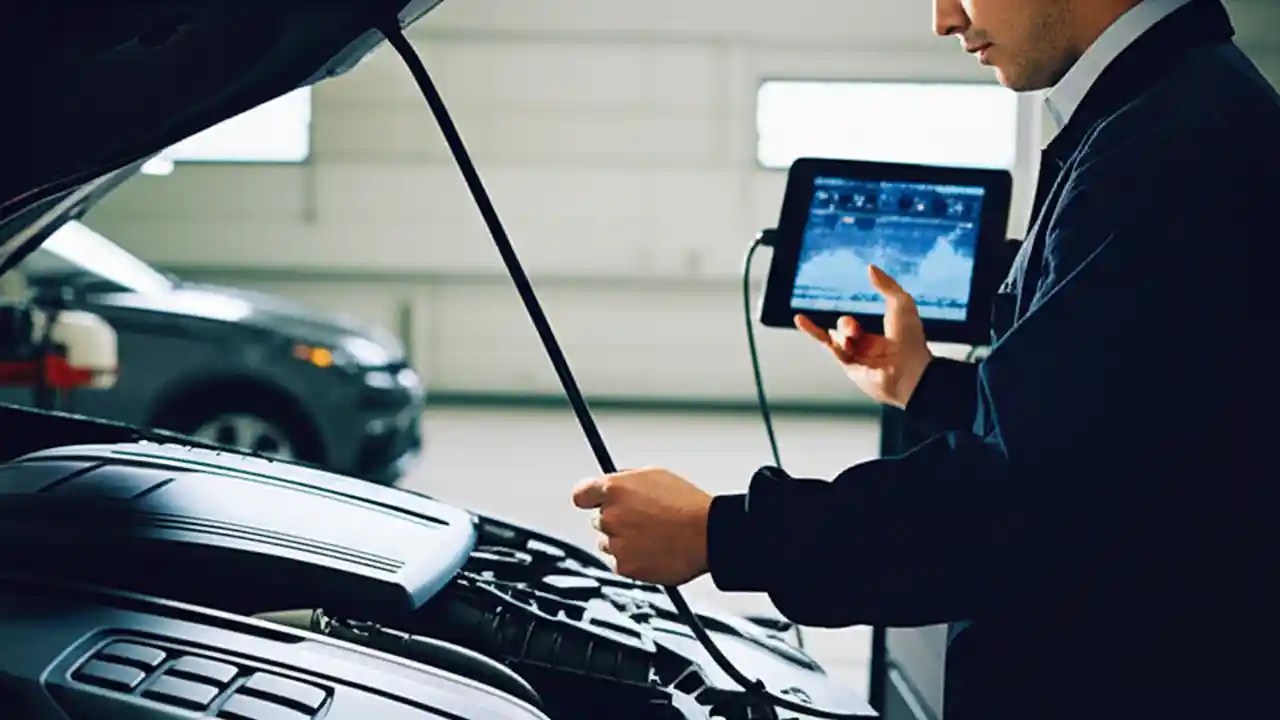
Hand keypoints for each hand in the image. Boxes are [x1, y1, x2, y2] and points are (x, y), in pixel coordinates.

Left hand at [571, 468, 712, 585]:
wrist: (709, 535)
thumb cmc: (688, 504)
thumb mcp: (655, 475)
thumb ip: (625, 481)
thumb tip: (612, 485)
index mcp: (614, 489)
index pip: (581, 494)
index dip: (589, 499)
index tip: (592, 502)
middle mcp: (610, 516)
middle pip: (597, 520)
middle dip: (614, 520)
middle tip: (641, 520)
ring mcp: (616, 543)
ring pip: (607, 543)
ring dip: (621, 541)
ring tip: (651, 536)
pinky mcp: (624, 566)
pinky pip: (618, 563)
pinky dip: (631, 559)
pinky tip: (653, 550)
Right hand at [795, 264, 932, 408]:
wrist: (907, 369)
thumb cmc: (910, 339)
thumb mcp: (901, 303)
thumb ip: (886, 285)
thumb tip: (869, 267)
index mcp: (881, 336)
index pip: (862, 322)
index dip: (856, 315)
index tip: (850, 309)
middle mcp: (867, 348)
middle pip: (844, 327)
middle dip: (846, 325)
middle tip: (856, 331)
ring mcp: (856, 357)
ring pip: (836, 336)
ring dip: (843, 332)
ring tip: (853, 337)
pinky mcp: (847, 365)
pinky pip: (827, 346)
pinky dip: (811, 331)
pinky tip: (799, 319)